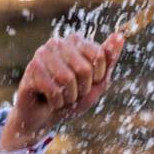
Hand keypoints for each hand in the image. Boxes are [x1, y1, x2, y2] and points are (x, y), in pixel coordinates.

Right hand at [0, 31, 124, 152]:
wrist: (46, 117)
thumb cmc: (72, 98)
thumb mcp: (96, 82)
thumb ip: (108, 61)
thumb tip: (120, 36)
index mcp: (76, 41)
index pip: (99, 55)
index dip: (97, 77)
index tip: (87, 83)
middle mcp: (58, 42)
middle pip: (84, 69)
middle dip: (82, 89)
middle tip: (71, 92)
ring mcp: (43, 53)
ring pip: (67, 80)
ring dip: (68, 98)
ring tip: (61, 96)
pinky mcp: (32, 68)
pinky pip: (54, 90)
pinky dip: (56, 103)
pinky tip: (49, 100)